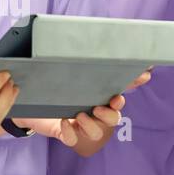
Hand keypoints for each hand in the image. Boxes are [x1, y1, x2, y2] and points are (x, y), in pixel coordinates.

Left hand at [13, 70, 150, 148]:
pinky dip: (70, 133)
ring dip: (92, 125)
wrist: (30, 105)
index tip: (143, 75)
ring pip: (96, 133)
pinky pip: (72, 139)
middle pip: (114, 118)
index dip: (133, 83)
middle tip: (100, 107)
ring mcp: (80, 125)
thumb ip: (73, 59)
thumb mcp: (63, 71)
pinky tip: (64, 122)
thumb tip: (78, 35)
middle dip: (111, 114)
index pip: (120, 89)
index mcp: (97, 94)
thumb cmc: (52, 86)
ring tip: (80, 115)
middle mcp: (93, 112)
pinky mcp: (66, 134)